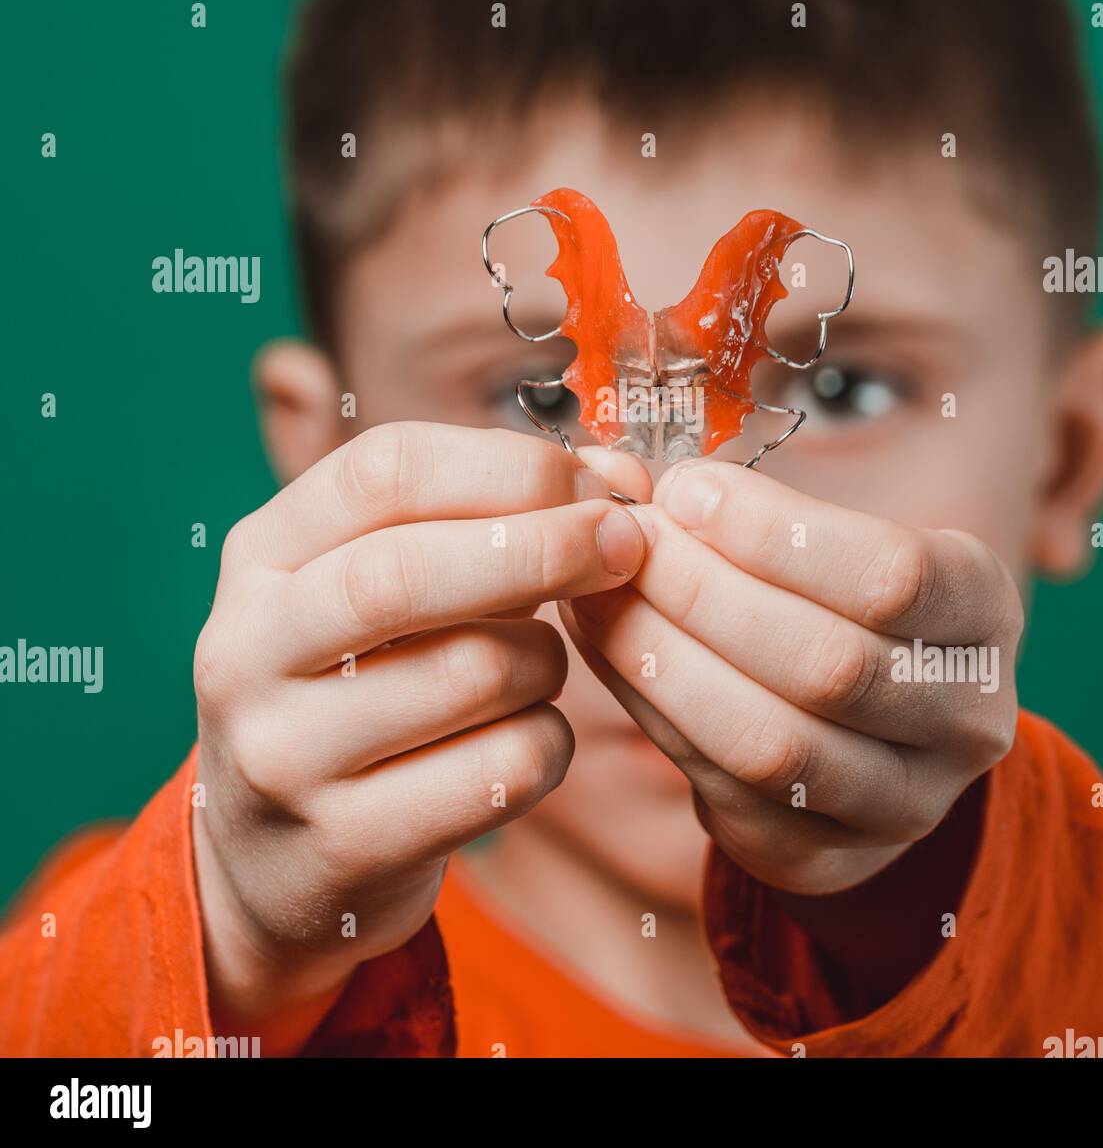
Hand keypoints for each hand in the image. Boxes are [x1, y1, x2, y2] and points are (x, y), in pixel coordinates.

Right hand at [191, 422, 645, 1047]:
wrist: (272, 863)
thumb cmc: (362, 686)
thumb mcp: (385, 583)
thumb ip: (490, 518)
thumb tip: (616, 473)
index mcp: (261, 555)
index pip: (385, 471)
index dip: (510, 466)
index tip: (595, 485)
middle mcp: (248, 649)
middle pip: (409, 572)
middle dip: (546, 546)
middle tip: (627, 543)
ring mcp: (283, 756)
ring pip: (474, 673)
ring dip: (549, 659)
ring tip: (540, 667)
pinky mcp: (341, 846)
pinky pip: (502, 770)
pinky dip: (548, 743)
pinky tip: (529, 738)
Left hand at [562, 461, 1021, 895]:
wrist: (884, 730)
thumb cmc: (846, 601)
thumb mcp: (846, 542)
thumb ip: (763, 516)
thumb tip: (636, 485)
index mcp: (982, 611)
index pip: (893, 576)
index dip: (774, 533)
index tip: (684, 490)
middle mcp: (965, 719)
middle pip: (826, 665)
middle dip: (700, 594)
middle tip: (622, 546)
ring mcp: (903, 804)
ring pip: (772, 745)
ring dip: (664, 663)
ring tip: (599, 600)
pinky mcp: (825, 857)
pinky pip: (725, 794)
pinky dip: (654, 717)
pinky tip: (610, 655)